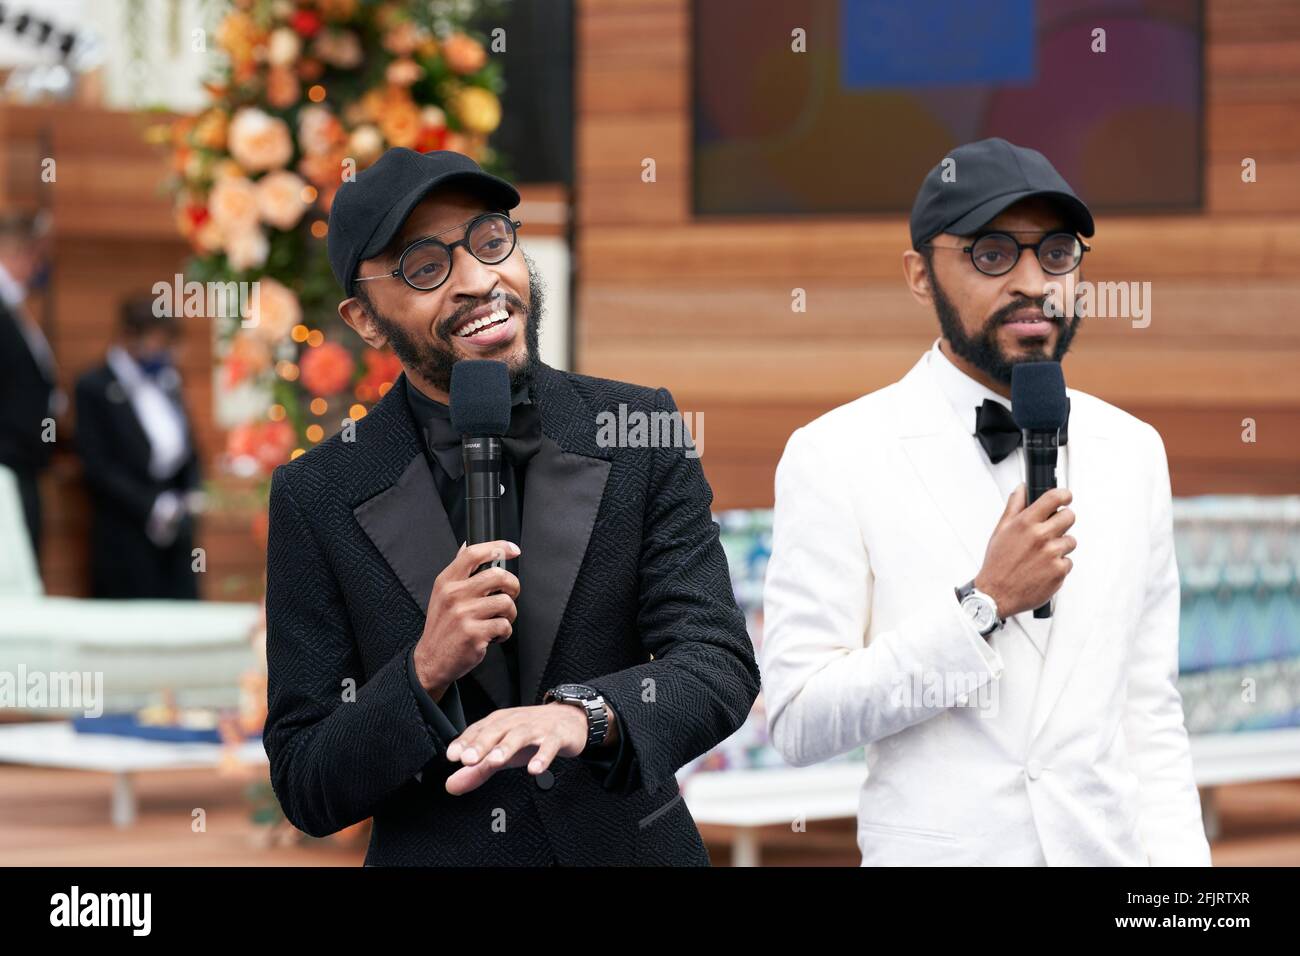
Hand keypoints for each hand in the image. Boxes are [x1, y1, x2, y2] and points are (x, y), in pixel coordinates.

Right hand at [412, 540, 520, 695]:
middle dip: (513, 585)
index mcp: (446, 581)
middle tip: (510, 594)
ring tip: (498, 620)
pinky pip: (504, 625)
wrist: (432, 660)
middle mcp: (454, 595)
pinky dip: (504, 632)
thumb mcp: (442, 594)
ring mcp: (464, 614)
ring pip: (506, 602)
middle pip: (498, 575)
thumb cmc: (442, 626)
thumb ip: (457, 570)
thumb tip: (467, 545)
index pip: (473, 554)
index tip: (513, 549)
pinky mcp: (474, 634)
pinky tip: (493, 635)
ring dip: (509, 613)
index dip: (498, 547)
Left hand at [443, 703, 589, 794]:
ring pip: (520, 734)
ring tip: (495, 761)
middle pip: (497, 730)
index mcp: (500, 723)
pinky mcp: (557, 735)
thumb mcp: (503, 752)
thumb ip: (478, 770)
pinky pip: (550, 744)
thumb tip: (451, 785)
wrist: (569, 719)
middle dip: (481, 744)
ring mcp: (538, 727)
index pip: (479, 730)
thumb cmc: (532, 736)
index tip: (452, 756)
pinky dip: (542, 756)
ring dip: (507, 747)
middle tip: (468, 760)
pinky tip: (535, 769)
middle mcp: (516, 721)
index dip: (465, 742)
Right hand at [974, 484, 1075, 617]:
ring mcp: (1052, 554)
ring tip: (1042, 554)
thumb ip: (1014, 506)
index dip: (1064, 495)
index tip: (1066, 497)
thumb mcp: (1001, 530)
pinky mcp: (1059, 571)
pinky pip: (1068, 562)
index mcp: (1026, 523)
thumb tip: (1022, 489)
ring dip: (1060, 546)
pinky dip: (1059, 565)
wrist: (996, 594)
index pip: (1054, 498)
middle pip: (1070, 516)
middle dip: (1063, 521)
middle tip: (1053, 529)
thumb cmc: (997, 563)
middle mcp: (1040, 536)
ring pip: (1071, 541)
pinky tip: (1043, 568)